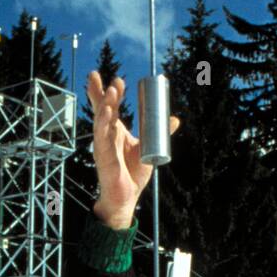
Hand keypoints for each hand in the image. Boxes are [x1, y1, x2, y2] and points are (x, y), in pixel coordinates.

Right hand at [87, 71, 179, 228]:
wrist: (126, 197)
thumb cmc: (133, 174)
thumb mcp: (150, 147)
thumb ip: (160, 132)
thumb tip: (175, 119)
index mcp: (115, 131)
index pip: (108, 107)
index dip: (107, 93)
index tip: (113, 79)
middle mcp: (106, 136)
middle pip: (102, 109)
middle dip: (104, 93)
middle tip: (113, 80)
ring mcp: (103, 145)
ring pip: (101, 121)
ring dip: (105, 105)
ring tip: (111, 90)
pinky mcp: (103, 157)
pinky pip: (101, 138)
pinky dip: (102, 124)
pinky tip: (105, 113)